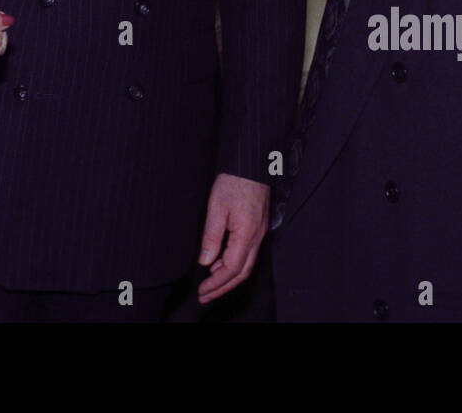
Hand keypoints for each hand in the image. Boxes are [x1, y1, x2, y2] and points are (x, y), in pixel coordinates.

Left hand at [196, 173, 269, 302]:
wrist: (251, 164)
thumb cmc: (235, 181)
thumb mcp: (216, 207)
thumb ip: (212, 236)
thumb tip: (206, 261)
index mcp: (247, 234)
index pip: (232, 268)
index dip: (216, 283)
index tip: (202, 290)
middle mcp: (257, 237)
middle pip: (242, 273)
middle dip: (223, 288)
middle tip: (205, 296)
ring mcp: (259, 233)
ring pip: (246, 265)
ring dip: (228, 278)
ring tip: (210, 284)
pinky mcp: (257, 227)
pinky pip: (247, 253)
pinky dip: (234, 264)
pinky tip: (220, 263)